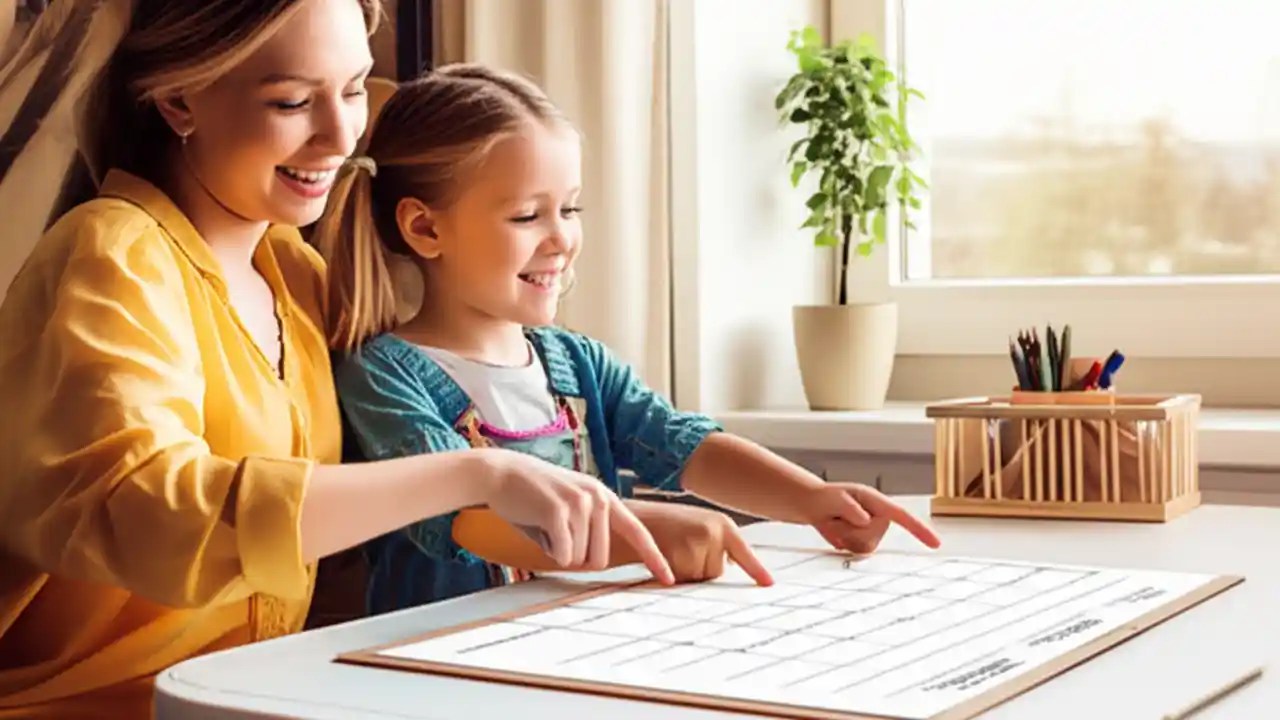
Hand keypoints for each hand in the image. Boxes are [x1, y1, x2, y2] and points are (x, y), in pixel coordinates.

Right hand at [480, 450, 674, 584]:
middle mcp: (598, 498)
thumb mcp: (571, 506)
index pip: (637, 532)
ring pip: (577, 559)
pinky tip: (535, 524)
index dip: (654, 557)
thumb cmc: (532, 497)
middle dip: (575, 556)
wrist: (500, 473)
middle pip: (599, 560)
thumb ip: (590, 528)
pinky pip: (561, 555)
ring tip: (542, 521)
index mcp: (605, 498)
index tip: (668, 579)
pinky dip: (546, 550)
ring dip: (556, 550)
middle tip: (554, 531)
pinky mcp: (559, 512)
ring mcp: (580, 503)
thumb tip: (598, 562)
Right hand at [625, 500, 773, 585]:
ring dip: (684, 573)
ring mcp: (699, 541)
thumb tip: (725, 566)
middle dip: (697, 570)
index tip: (770, 585)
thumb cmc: (662, 527)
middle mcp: (715, 531)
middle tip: (678, 551)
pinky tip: (662, 557)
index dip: (756, 570)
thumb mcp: (696, 527)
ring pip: (699, 579)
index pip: (743, 552)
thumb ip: (714, 543)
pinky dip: (672, 575)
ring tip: (669, 552)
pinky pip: (683, 579)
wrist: (630, 516)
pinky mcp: (682, 552)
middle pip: (716, 572)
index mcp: (722, 524)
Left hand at [799, 482, 941, 553]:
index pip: (902, 516)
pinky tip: (838, 533)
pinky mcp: (864, 542)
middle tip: (838, 517)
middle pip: (874, 535)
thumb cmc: (826, 498)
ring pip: (866, 547)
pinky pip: (857, 553)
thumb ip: (849, 508)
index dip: (920, 530)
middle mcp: (879, 517)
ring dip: (846, 537)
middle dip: (852, 530)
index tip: (935, 544)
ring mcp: (873, 531)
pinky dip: (844, 545)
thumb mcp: (834, 498)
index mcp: (877, 501)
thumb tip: (866, 520)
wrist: (815, 507)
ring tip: (838, 523)